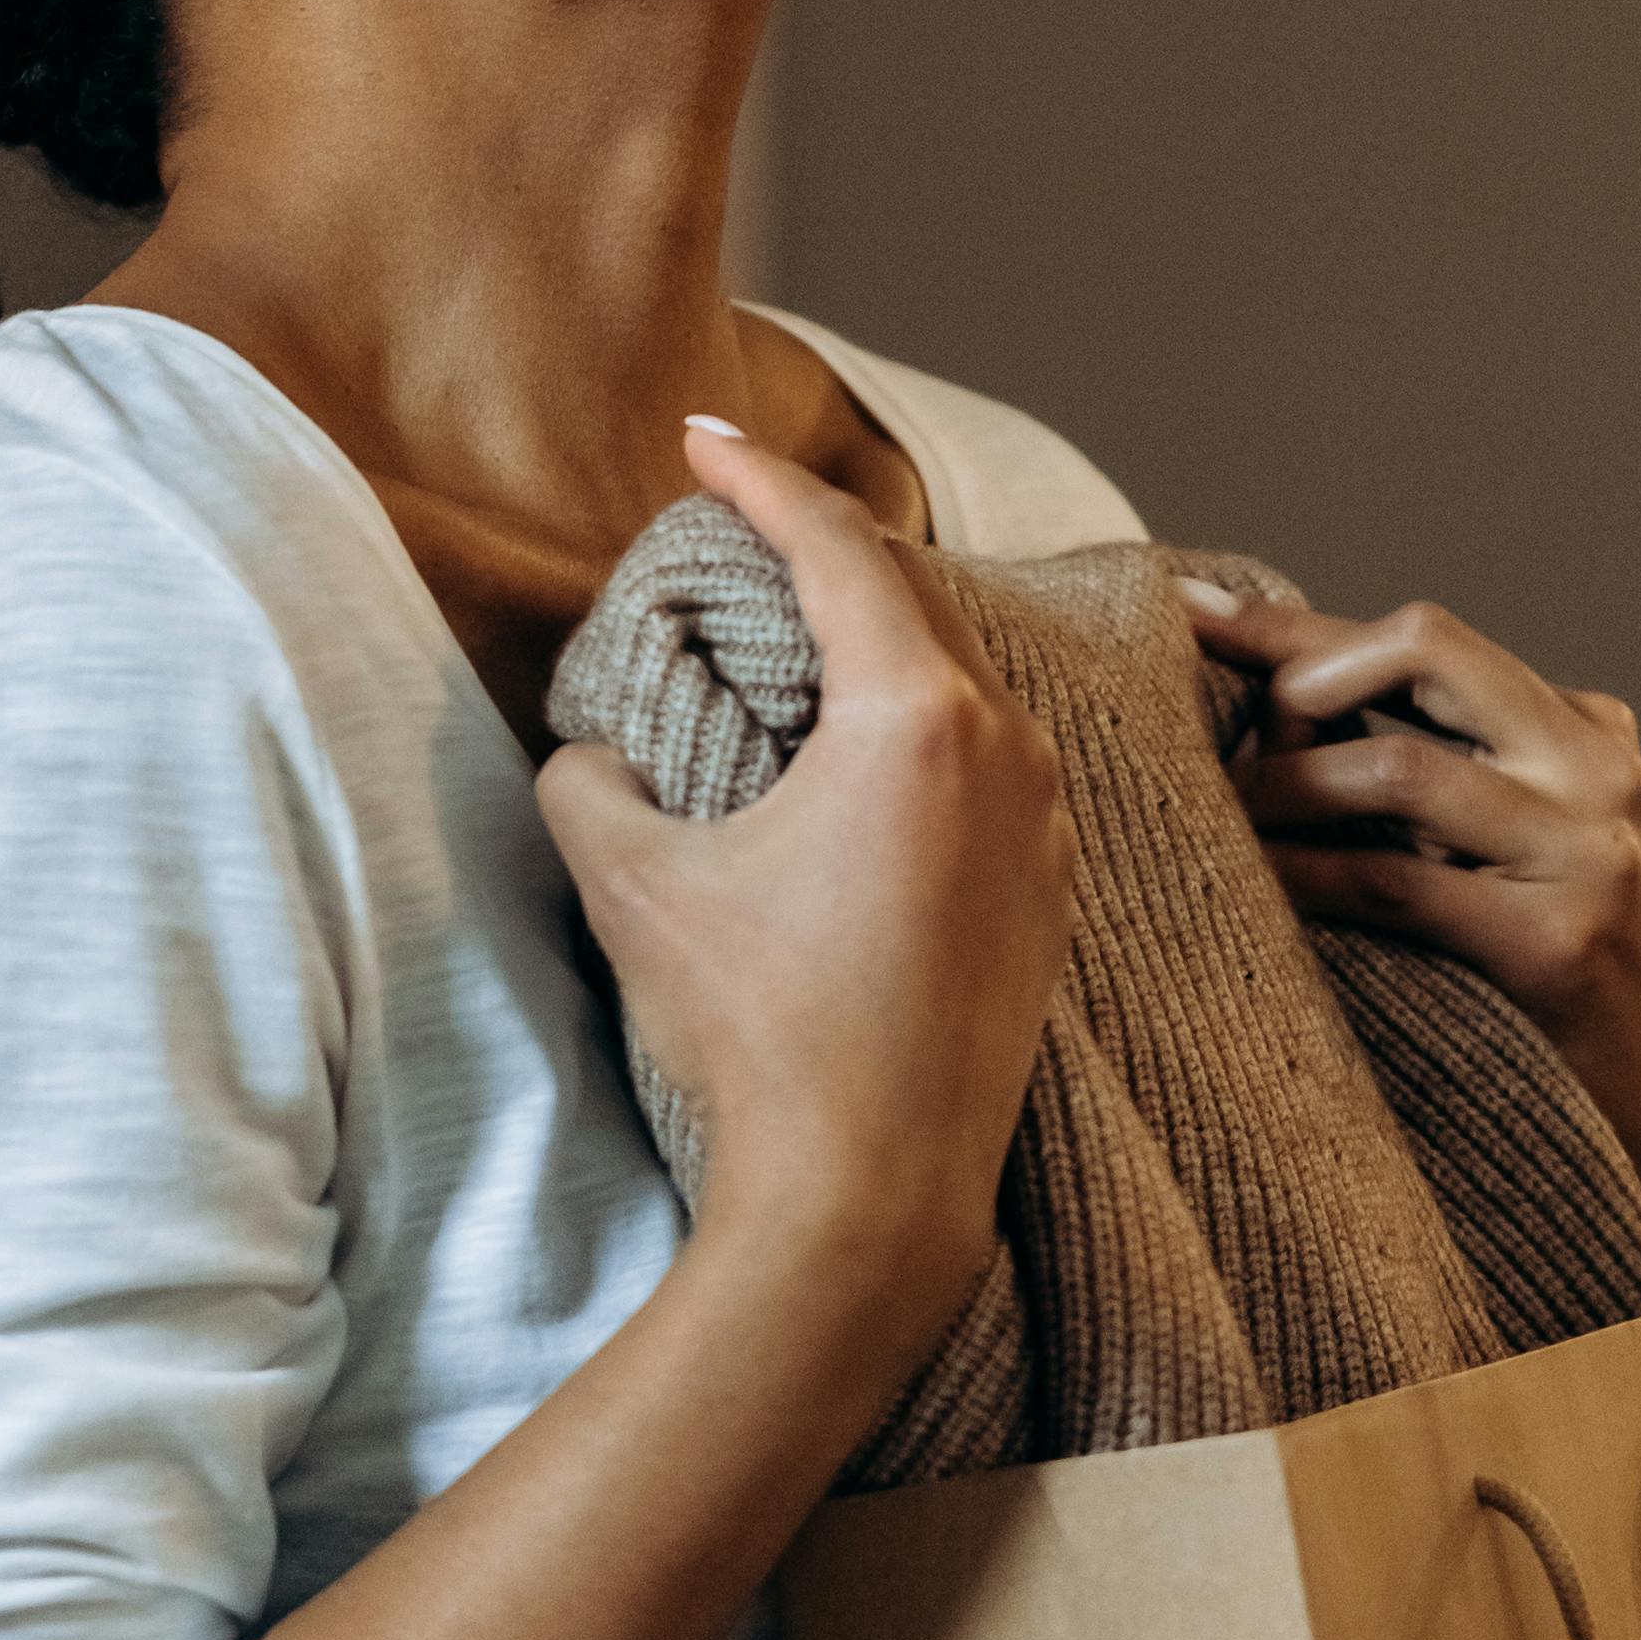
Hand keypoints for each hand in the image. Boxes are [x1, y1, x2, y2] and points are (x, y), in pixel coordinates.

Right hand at [539, 426, 1075, 1387]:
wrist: (871, 1202)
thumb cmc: (758, 1037)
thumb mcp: (632, 885)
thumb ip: (590, 779)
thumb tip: (596, 748)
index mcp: (915, 720)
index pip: (835, 548)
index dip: (757, 480)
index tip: (702, 438)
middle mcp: (1006, 750)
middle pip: (914, 592)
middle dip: (822, 546)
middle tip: (741, 525)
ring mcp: (1045, 823)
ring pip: (965, 675)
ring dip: (882, 634)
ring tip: (800, 630)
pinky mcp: (1050, 892)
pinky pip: (992, 757)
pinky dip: (925, 719)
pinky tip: (868, 750)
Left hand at [1180, 581, 1640, 1255]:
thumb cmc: (1543, 989)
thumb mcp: (1511, 852)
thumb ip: (1436, 771)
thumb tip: (1268, 702)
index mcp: (1586, 729)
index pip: (1424, 641)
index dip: (1295, 625)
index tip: (1190, 613)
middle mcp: (1596, 768)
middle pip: (1425, 644)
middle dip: (1299, 675)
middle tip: (1229, 741)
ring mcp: (1585, 850)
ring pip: (1396, 763)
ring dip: (1283, 785)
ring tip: (1222, 816)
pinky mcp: (1558, 941)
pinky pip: (1392, 881)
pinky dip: (1303, 874)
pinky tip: (1255, 885)